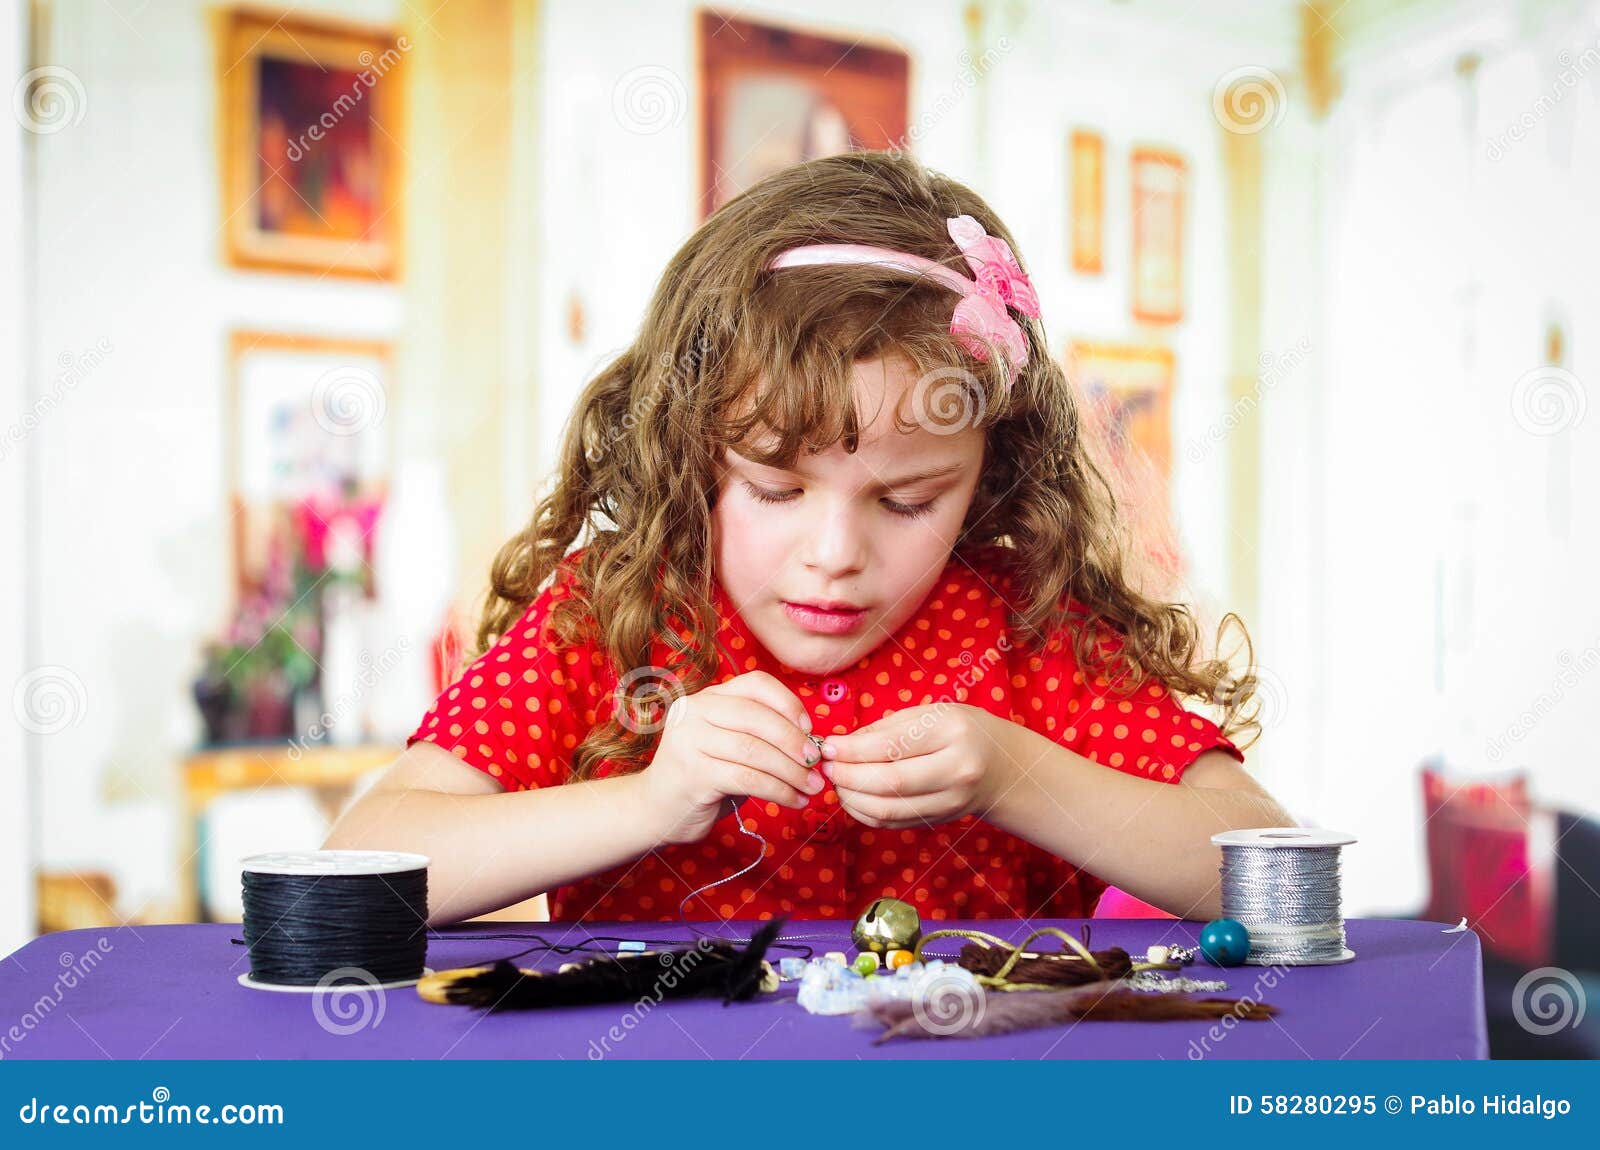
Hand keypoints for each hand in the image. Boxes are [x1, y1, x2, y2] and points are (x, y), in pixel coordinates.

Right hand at [637, 671, 824, 844]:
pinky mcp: (693, 774)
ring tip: (813, 786)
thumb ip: (760, 734)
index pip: (756, 684)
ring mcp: (690, 741)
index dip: (789, 703)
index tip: (810, 729)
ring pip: (755, 751)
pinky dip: (779, 791)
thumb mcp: (730, 744)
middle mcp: (695, 712)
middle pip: (757, 717)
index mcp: (707, 697)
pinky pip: (748, 779)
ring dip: (792, 772)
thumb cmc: (703, 775)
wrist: (655, 810)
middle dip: (795, 742)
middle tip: (817, 762)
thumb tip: (812, 740)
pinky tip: (795, 800)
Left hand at [819, 704, 1014, 828]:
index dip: (852, 750)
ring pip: (888, 810)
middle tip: (826, 767)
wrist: (1003, 768)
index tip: (827, 747)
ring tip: (837, 782)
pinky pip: (891, 823)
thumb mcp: (930, 713)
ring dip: (851, 798)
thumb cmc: (962, 731)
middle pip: (889, 783)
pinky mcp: (938, 821)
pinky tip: (853, 797)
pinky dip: (864, 813)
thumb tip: (840, 745)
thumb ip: (885, 728)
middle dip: (847, 777)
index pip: (891, 747)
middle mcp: (956, 770)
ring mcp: (950, 802)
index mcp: (952, 733)